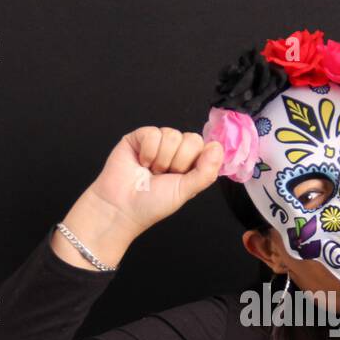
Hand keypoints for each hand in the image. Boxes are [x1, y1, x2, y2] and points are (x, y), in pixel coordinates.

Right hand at [53, 128, 222, 269]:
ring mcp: (158, 142)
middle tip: (164, 176)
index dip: (197, 161)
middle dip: (179, 162)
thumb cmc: (151, 204)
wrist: (122, 207)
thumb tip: (218, 147)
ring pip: (172, 135)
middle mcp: (176, 152)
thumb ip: (206, 171)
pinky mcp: (140, 137)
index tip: (184, 176)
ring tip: (151, 172)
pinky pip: (153, 133)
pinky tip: (141, 163)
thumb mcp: (186, 190)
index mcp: (190, 165)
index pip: (207, 147)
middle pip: (192, 139)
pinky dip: (148, 152)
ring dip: (162, 159)